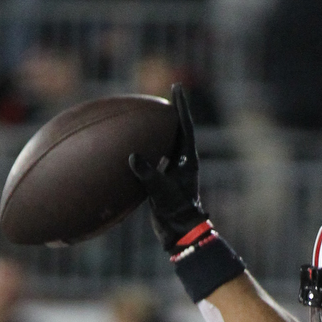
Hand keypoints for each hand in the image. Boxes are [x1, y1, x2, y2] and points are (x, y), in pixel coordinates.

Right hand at [129, 84, 204, 251]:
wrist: (179, 233)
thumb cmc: (175, 213)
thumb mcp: (160, 192)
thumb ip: (148, 174)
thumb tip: (134, 157)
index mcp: (187, 160)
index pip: (185, 126)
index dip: (180, 106)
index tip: (177, 87)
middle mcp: (183, 161)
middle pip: (178, 130)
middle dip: (173, 112)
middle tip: (169, 93)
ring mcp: (175, 170)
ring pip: (168, 142)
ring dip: (162, 128)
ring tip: (154, 112)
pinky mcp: (166, 179)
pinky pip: (158, 155)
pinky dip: (151, 145)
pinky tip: (141, 141)